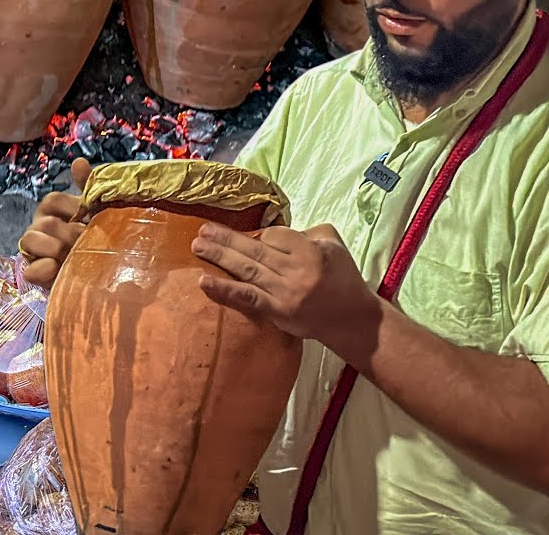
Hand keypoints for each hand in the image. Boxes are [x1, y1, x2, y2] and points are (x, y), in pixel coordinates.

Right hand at [19, 158, 92, 287]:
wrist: (104, 274)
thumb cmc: (98, 237)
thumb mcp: (99, 211)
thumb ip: (90, 187)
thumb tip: (78, 161)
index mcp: (53, 211)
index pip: (52, 200)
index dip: (71, 208)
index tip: (89, 217)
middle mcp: (40, 228)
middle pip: (45, 222)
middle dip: (68, 232)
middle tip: (87, 240)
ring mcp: (35, 251)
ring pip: (29, 239)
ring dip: (54, 247)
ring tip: (71, 255)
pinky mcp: (36, 274)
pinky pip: (29, 269)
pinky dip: (42, 268)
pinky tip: (55, 267)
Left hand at [190, 223, 378, 346]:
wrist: (350, 319)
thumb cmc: (342, 278)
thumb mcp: (333, 244)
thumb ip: (308, 231)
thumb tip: (275, 232)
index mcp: (310, 251)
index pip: (274, 235)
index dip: (262, 235)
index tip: (256, 238)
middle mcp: (295, 271)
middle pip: (254, 249)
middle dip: (225, 238)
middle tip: (202, 229)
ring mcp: (284, 292)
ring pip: (246, 269)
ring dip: (219, 256)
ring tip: (197, 246)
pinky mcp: (276, 311)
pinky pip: (246, 297)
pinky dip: (223, 289)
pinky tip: (203, 281)